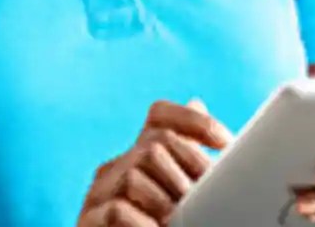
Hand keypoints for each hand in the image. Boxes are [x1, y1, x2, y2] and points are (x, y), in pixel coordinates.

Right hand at [77, 99, 232, 226]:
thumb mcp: (178, 193)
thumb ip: (186, 160)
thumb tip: (197, 101)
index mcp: (139, 156)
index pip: (159, 115)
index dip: (194, 121)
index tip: (227, 143)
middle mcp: (115, 167)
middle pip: (153, 144)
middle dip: (189, 167)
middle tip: (210, 197)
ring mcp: (98, 193)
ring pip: (134, 176)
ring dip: (166, 202)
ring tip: (182, 221)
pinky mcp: (87, 221)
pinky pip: (117, 211)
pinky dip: (143, 224)